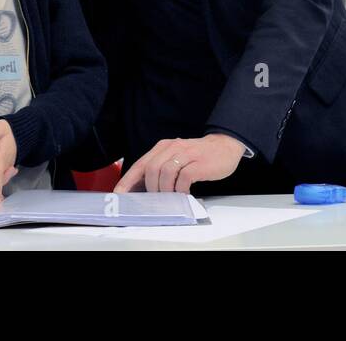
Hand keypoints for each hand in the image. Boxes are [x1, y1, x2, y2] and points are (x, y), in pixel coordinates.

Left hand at [114, 133, 246, 193]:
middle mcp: (172, 148)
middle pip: (150, 169)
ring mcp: (186, 154)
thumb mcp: (176, 158)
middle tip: (157, 199)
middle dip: (150, 188)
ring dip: (164, 190)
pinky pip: (183, 178)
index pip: (140, 164)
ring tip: (170, 197)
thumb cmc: (199, 156)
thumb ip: (161, 168)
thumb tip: (143, 190)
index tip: (120, 195)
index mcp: (163, 147)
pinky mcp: (199, 163)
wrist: (225, 146)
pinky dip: (180, 189)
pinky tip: (183, 193)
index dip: (128, 180)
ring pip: (164, 173)